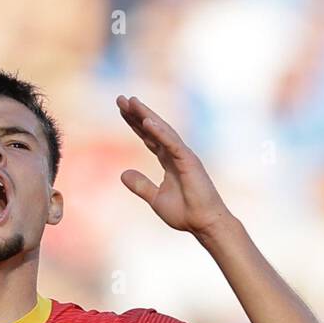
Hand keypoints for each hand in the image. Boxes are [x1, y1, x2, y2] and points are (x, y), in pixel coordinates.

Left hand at [116, 94, 231, 237]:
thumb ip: (141, 185)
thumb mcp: (155, 198)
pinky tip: (146, 121)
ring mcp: (183, 155)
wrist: (203, 224)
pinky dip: (159, 132)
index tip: (121, 110)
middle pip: (153, 129)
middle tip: (120, 98)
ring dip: (146, 115)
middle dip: (137, 113)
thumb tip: (122, 174)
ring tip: (131, 102)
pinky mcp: (189, 161)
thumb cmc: (185, 212)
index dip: (135, 124)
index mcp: (169, 161)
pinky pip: (171, 143)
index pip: (149, 138)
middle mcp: (176, 154)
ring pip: (162, 130)